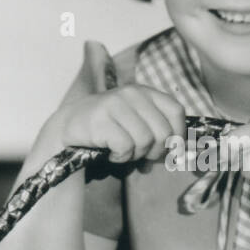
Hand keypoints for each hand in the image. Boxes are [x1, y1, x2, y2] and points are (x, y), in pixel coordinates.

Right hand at [55, 42, 185, 164]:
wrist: (71, 126)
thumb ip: (158, 131)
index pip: (176, 111)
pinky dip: (120, 157)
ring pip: (145, 142)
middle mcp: (132, 94)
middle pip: (163, 132)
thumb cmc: (110, 128)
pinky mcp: (101, 120)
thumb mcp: (137, 121)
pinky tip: (111, 153)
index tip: (169, 150)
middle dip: (155, 152)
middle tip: (141, 155)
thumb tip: (178, 154)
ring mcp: (115, 104)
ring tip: (123, 151)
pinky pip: (125, 148)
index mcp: (145, 92)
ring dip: (135, 155)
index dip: (178, 135)